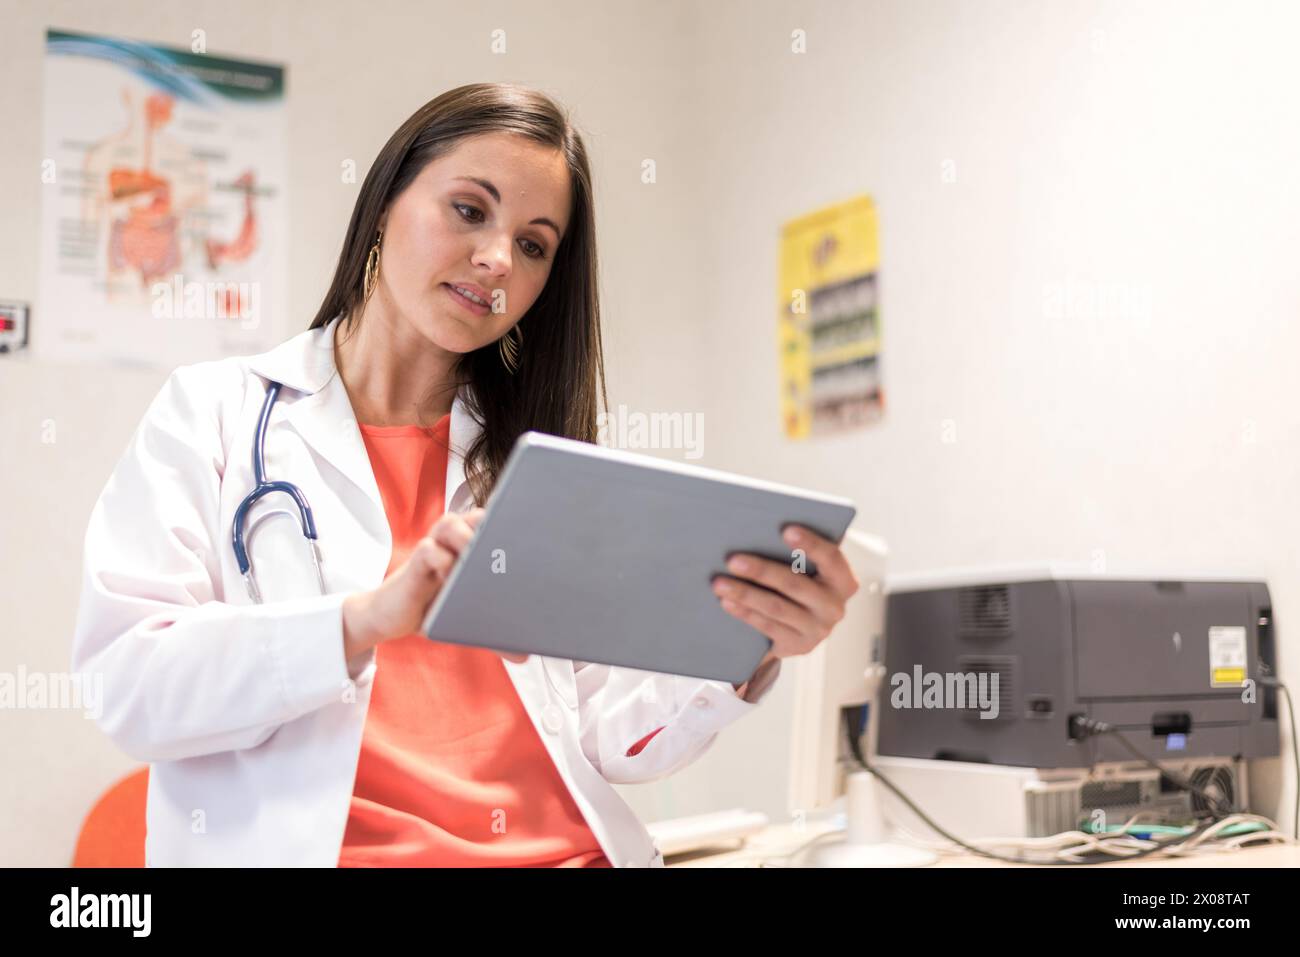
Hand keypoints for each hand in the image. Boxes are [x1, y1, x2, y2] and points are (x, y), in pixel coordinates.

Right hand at [342, 507, 528, 663]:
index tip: (531, 533)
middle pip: (475, 517)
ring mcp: (432, 549)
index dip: (511, 523)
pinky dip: (440, 558)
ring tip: (477, 555)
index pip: (493, 524)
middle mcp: (451, 543)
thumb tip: (525, 656)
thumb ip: (495, 634)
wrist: (391, 619)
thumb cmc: (433, 610)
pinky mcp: (414, 564)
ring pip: (450, 523)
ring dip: (466, 535)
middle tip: (509, 540)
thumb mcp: (468, 622)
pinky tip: (448, 576)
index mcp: (469, 549)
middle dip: (493, 524)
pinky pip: (428, 550)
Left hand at [711, 524, 859, 674]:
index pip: (831, 558)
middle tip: (732, 560)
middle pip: (795, 585)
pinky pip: (767, 625)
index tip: (786, 530)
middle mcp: (834, 607)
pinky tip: (726, 601)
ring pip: (776, 607)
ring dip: (745, 594)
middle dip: (761, 571)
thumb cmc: (802, 583)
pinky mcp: (799, 645)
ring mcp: (818, 629)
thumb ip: (796, 554)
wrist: (804, 626)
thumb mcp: (809, 570)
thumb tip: (758, 532)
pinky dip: (744, 612)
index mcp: (843, 581)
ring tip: (719, 583)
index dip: (811, 544)